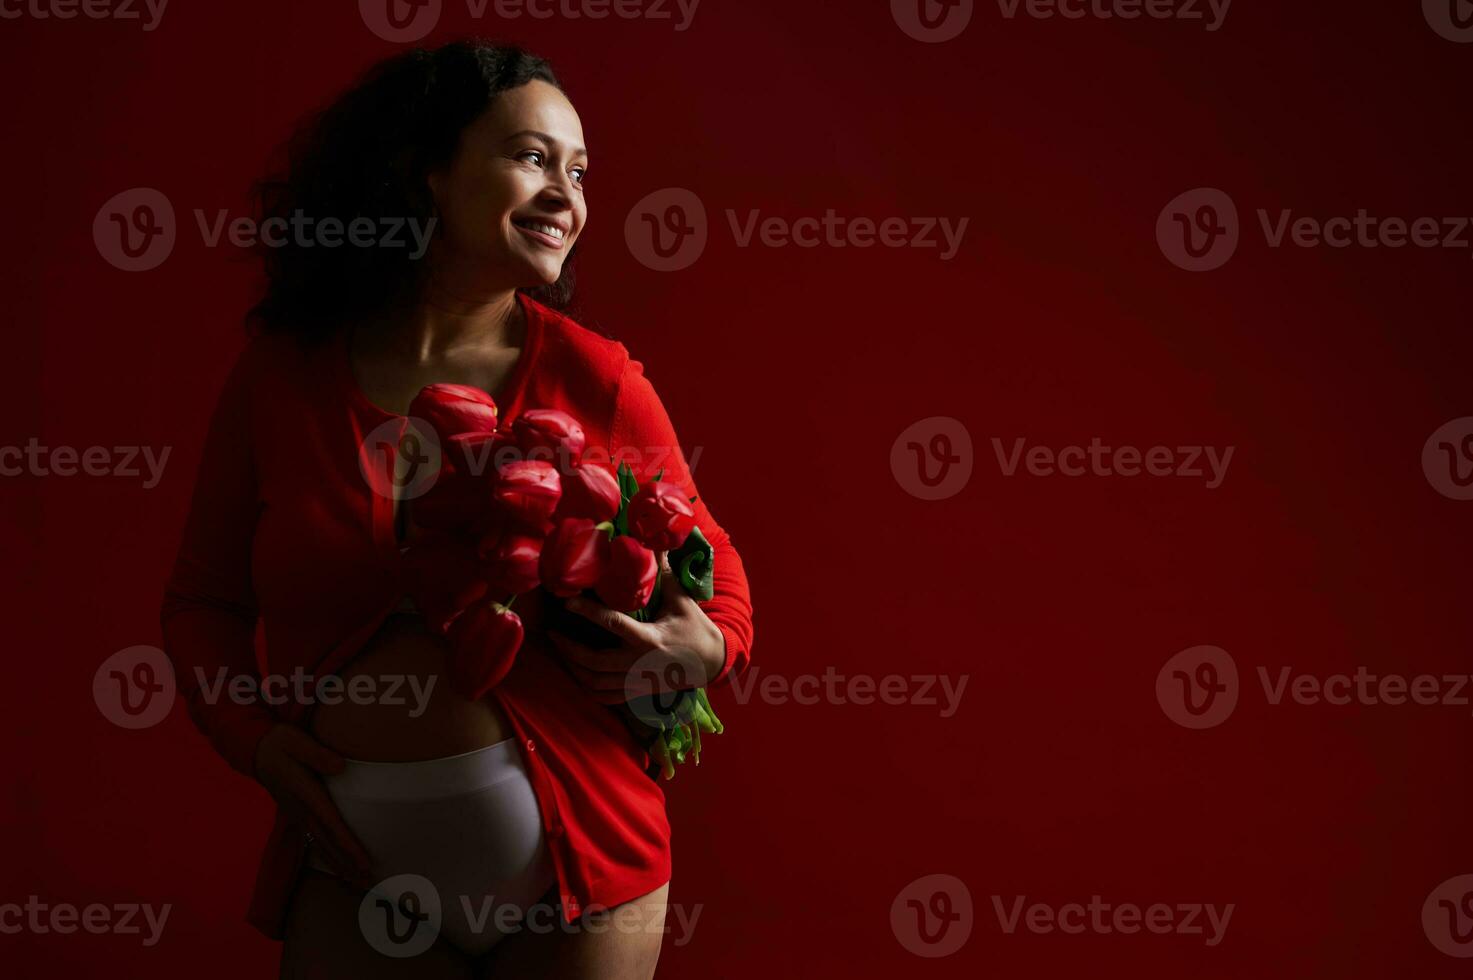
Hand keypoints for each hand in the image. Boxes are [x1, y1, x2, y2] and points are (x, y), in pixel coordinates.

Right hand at [253, 724, 373, 887]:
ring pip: (321, 846)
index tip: (364, 862)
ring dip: (340, 865)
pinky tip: (339, 867)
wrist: (255, 750)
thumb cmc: (279, 743)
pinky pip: (315, 840)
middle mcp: (301, 810)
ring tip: (358, 882)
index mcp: (305, 794)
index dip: (348, 844)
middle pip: (328, 843)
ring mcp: (298, 815)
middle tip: (369, 883)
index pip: (331, 824)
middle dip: (348, 864)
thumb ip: (317, 754)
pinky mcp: (298, 815)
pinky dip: (329, 856)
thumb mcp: (296, 741)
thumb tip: (340, 767)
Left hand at [548, 552, 726, 704]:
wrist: (713, 662)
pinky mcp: (637, 690)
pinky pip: (605, 697)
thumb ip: (664, 573)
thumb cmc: (696, 628)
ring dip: (573, 669)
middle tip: (553, 633)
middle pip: (594, 661)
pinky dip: (588, 689)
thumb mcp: (682, 600)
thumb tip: (653, 542)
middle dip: (568, 648)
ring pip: (595, 683)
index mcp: (650, 638)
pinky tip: (578, 675)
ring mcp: (637, 680)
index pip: (612, 624)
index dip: (587, 612)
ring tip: (561, 651)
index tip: (567, 602)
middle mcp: (640, 662)